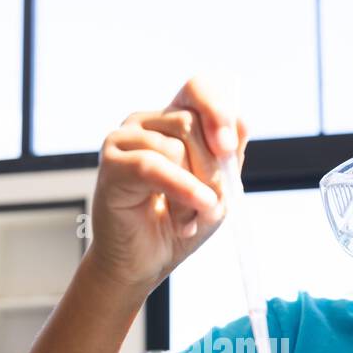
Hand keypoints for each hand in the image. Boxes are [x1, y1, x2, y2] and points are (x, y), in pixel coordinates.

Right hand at [88, 76, 248, 289]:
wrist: (144, 263)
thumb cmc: (177, 225)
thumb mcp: (218, 190)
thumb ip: (229, 157)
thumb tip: (239, 122)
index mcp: (174, 121)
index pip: (198, 89)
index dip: (218, 110)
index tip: (228, 149)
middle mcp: (147, 122)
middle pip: (192, 123)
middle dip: (211, 169)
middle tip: (207, 203)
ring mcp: (125, 138)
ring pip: (177, 146)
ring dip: (193, 190)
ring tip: (187, 219)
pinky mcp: (112, 161)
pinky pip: (155, 166)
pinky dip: (182, 189)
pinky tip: (192, 214)